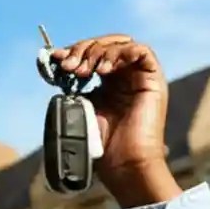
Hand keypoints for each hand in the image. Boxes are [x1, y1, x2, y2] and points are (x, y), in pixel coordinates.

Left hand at [50, 35, 181, 206]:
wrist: (123, 164)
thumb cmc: (102, 143)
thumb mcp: (81, 106)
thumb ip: (73, 84)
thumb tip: (57, 60)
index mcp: (109, 82)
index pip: (92, 53)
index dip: (74, 51)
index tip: (56, 59)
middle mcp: (125, 76)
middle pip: (104, 44)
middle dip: (83, 50)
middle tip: (69, 66)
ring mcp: (140, 77)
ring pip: (120, 44)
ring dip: (97, 51)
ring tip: (83, 71)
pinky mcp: (153, 80)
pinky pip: (141, 51)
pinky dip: (120, 54)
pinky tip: (104, 70)